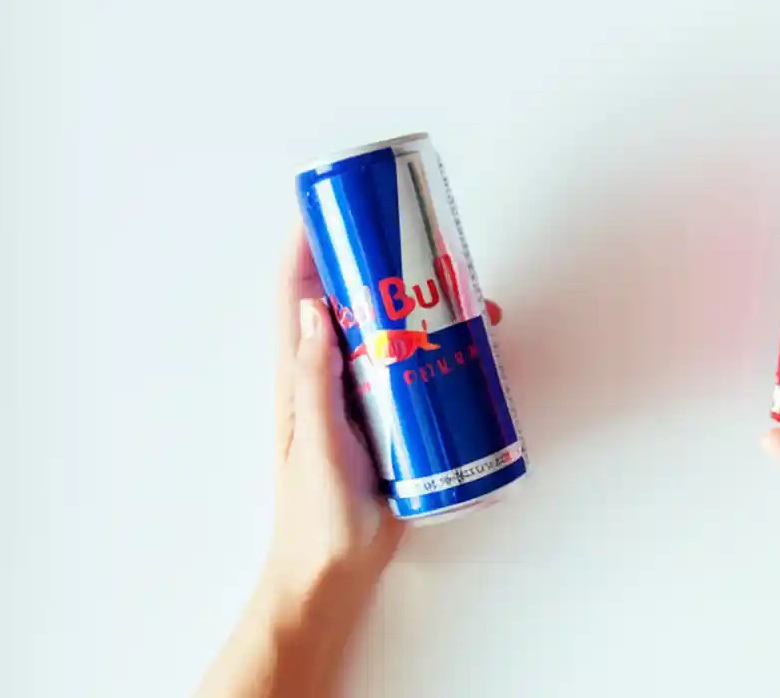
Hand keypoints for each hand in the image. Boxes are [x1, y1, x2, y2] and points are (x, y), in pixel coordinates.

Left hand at [264, 228, 504, 603]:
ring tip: (476, 304)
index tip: (342, 202)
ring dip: (432, 313)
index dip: (313, 244)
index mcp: (299, 376)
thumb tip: (314, 305)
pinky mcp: (395, 424)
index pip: (299, 294)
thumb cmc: (315, 517)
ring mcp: (365, 400)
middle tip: (433, 245)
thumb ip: (315, 381)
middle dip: (393, 268)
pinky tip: (479, 355)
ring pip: (397, 338)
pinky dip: (447, 354)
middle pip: (360, 305)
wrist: (334, 576)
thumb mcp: (318, 443)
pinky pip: (420, 375)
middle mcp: (331, 378)